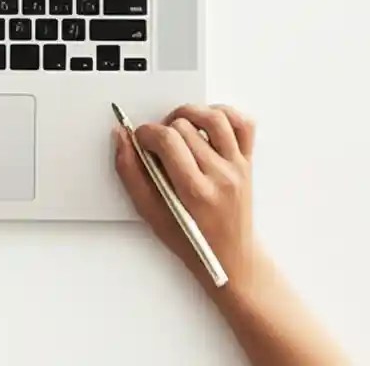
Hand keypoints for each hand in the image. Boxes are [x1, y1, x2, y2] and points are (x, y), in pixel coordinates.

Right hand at [113, 104, 258, 288]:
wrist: (230, 256)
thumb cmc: (191, 239)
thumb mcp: (151, 214)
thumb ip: (131, 174)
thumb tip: (121, 138)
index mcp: (195, 191)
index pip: (167, 140)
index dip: (145, 133)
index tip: (140, 141)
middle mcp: (220, 175)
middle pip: (185, 126)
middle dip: (163, 128)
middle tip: (157, 145)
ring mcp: (237, 166)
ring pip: (214, 117)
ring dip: (190, 113)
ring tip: (178, 126)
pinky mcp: (247, 161)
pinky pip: (243, 123)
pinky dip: (224, 114)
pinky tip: (206, 124)